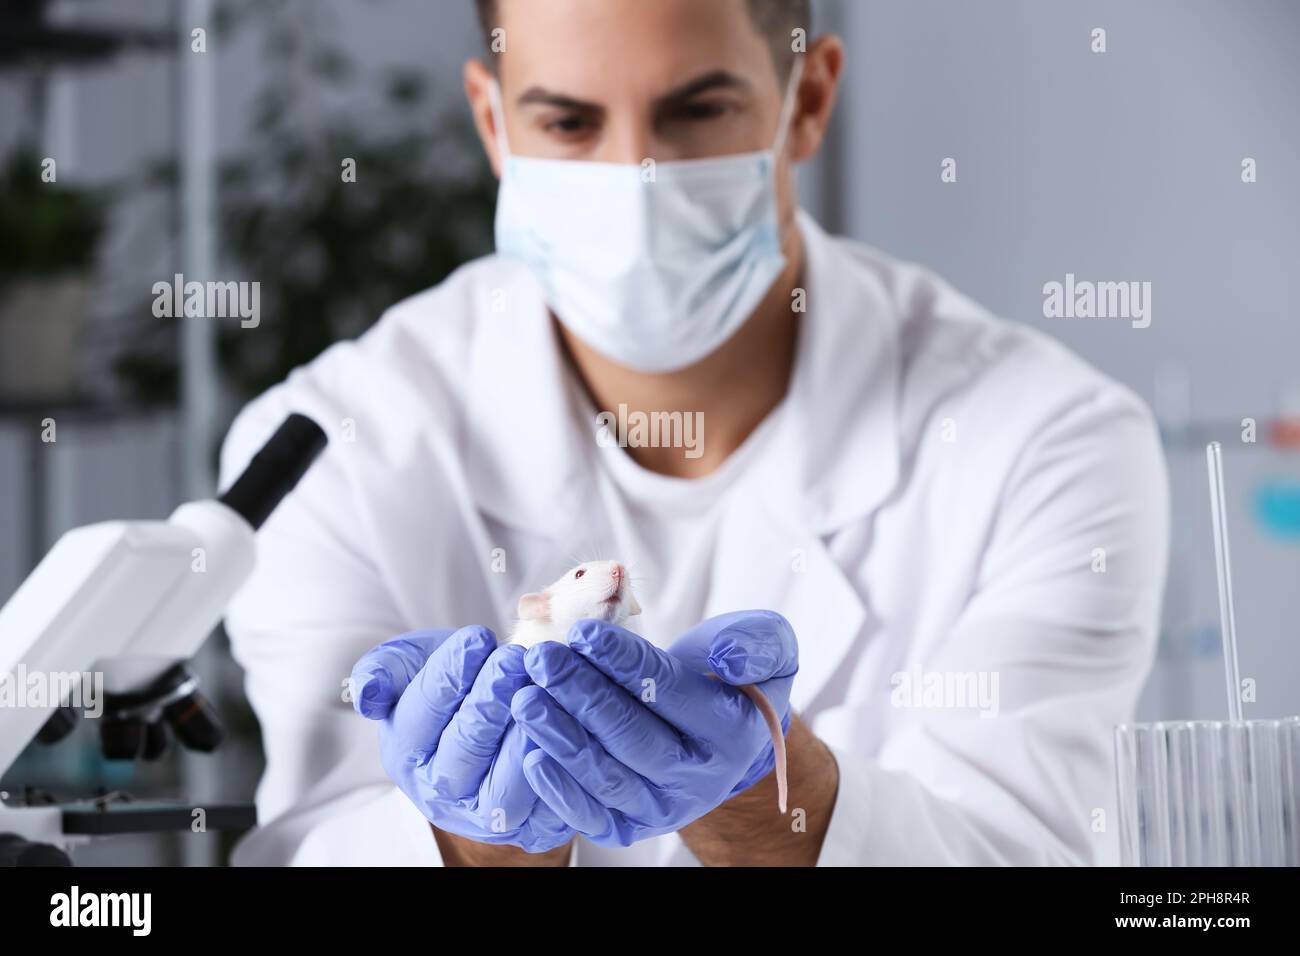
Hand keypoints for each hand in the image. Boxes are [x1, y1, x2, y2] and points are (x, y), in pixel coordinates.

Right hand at [350, 626, 573, 852]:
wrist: (495, 731)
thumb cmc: (453, 690)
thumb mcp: (411, 669)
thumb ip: (383, 670)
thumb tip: (367, 693)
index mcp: (406, 751)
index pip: (422, 711)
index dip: (450, 673)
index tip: (478, 636)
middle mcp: (442, 791)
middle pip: (465, 746)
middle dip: (491, 698)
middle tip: (516, 658)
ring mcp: (488, 815)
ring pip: (507, 784)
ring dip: (528, 733)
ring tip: (544, 689)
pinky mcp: (533, 826)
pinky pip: (552, 805)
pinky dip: (564, 767)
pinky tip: (573, 723)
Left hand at [510, 610, 797, 846]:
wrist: (723, 721)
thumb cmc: (733, 673)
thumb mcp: (767, 643)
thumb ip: (759, 643)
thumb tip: (730, 658)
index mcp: (734, 732)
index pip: (670, 691)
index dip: (624, 660)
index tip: (584, 631)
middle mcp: (702, 778)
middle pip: (633, 736)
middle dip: (582, 694)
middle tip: (542, 658)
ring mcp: (666, 807)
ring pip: (608, 776)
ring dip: (561, 737)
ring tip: (525, 698)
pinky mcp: (635, 825)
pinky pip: (594, 817)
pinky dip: (560, 792)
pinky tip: (530, 755)